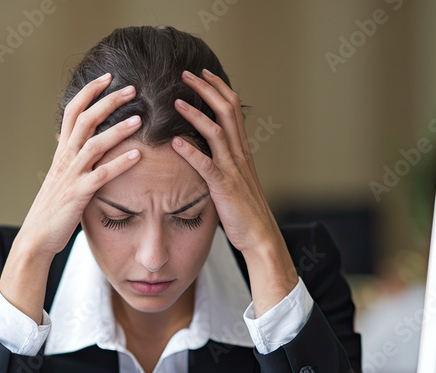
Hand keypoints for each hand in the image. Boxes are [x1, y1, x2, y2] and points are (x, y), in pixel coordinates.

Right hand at [0, 73, 141, 322]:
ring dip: (118, 129)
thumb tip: (70, 140)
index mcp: (61, 152)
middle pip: (84, 120)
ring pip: (94, 143)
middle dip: (108, 101)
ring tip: (140, 118)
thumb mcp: (59, 178)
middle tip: (131, 88)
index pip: (72, 112)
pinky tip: (138, 155)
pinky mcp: (79, 194)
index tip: (107, 77)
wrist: (36, 238)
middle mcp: (64, 158)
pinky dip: (120, 163)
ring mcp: (71, 176)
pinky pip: (101, 174)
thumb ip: (68, 158)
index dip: (89, 92)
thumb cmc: (52, 210)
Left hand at [170, 69, 297, 314]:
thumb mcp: (235, 179)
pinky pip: (207, 165)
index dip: (218, 88)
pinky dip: (191, 152)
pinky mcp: (224, 188)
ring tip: (176, 100)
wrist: (260, 236)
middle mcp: (240, 154)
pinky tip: (175, 143)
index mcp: (242, 150)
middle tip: (186, 74)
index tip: (202, 74)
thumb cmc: (244, 211)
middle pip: (226, 111)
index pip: (232, 109)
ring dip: (195, 114)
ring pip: (217, 132)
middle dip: (206, 89)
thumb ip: (224, 161)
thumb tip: (208, 147)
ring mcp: (233, 170)